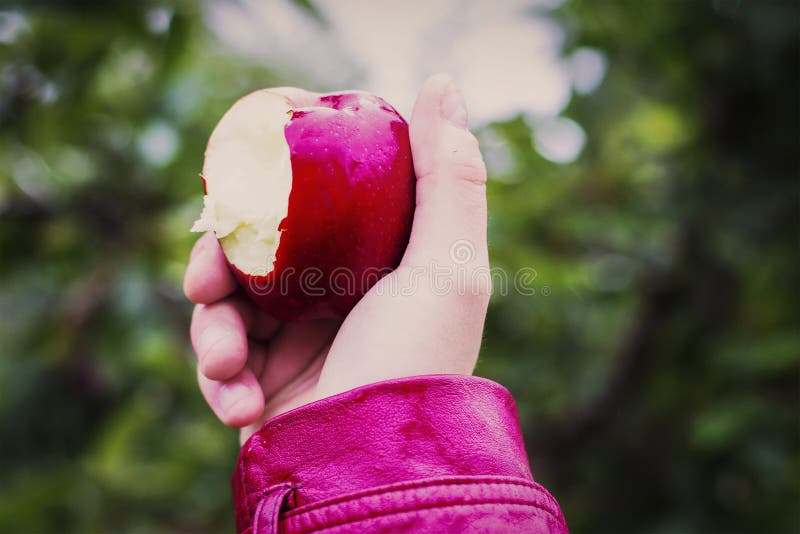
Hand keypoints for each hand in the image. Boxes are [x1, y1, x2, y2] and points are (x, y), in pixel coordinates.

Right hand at [184, 74, 489, 442]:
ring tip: (228, 360)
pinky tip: (241, 407)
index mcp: (373, 269)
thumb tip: (440, 84)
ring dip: (213, 331)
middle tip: (207, 276)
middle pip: (256, 257)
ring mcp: (298, 348)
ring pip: (226, 310)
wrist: (378, 470)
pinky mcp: (266, 390)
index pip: (312, 212)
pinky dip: (219, 381)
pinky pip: (218, 366)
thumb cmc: (416, 365)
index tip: (241, 185)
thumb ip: (448, 175)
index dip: (271, 195)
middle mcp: (335, 304)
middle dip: (220, 264)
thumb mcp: (447, 265)